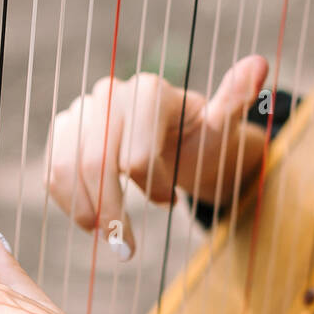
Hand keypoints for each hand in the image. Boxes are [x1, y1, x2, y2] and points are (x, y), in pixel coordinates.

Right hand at [46, 56, 268, 257]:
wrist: (173, 141)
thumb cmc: (201, 140)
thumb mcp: (222, 128)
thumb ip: (234, 101)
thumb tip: (260, 65)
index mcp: (149, 92)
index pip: (137, 157)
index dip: (153, 190)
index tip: (171, 203)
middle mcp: (109, 95)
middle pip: (95, 164)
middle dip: (111, 214)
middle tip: (127, 249)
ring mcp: (81, 114)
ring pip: (68, 170)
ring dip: (87, 213)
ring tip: (108, 237)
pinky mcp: (63, 135)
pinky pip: (54, 174)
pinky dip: (70, 204)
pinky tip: (91, 222)